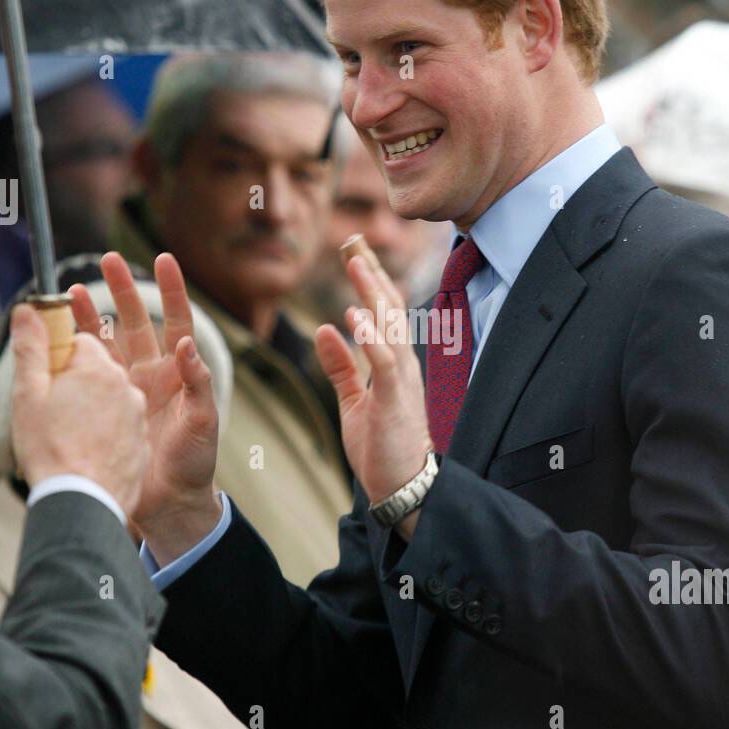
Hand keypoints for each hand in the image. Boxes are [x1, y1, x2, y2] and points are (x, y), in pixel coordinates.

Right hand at [10, 302, 148, 516]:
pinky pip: (116, 428)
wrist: (84, 506)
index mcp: (100, 370)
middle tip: (51, 408)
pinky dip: (98, 434)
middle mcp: (126, 388)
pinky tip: (79, 453)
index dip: (59, 357)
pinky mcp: (138, 445)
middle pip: (97, 370)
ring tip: (62, 435)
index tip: (44, 376)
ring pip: (107, 400)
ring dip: (86, 409)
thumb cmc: (51, 449)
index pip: (82, 343)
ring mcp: (136, 418)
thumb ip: (32, 349)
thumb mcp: (30, 395)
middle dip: (74, 382)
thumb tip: (28, 310)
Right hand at [68, 252, 221, 562]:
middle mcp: (153, 374)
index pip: (178, 322)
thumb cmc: (196, 464)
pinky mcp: (105, 407)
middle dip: (122, 291)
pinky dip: (76, 352)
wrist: (171, 504)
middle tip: (107, 259)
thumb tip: (187, 345)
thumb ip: (198, 383)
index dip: (172, 291)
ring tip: (70, 291)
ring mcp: (126, 389)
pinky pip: (88, 374)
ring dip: (90, 316)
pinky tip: (61, 334)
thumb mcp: (204, 422)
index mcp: (180, 373)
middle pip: (137, 322)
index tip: (164, 260)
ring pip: (106, 342)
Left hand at [315, 253, 431, 538]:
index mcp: (393, 363)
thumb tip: (326, 329)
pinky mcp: (395, 400)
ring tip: (356, 264)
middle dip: (371, 273)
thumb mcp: (354, 400)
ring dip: (372, 294)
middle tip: (353, 240)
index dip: (368, 280)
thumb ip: (341, 366)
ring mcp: (402, 381)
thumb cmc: (382, 447)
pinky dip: (371, 338)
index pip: (381, 312)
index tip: (353, 251)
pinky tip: (356, 316)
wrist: (402, 488)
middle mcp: (403, 364)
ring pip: (389, 327)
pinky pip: (384, 363)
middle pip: (389, 309)